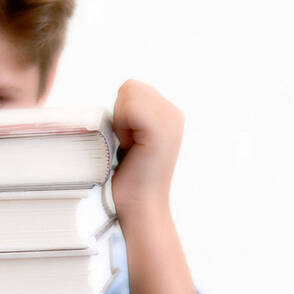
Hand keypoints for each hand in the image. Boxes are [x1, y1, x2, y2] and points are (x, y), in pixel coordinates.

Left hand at [110, 79, 183, 217]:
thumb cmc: (128, 178)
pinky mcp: (161, 128)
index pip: (132, 88)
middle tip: (128, 146)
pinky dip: (122, 127)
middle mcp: (174, 113)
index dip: (120, 114)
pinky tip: (131, 148)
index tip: (128, 143)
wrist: (139, 206)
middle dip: (119, 115)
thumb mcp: (131, 138)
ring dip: (120, 121)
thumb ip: (131, 114)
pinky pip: (129, 107)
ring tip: (130, 147)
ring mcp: (171, 119)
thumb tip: (121, 94)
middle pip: (130, 87)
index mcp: (168, 114)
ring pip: (128, 93)